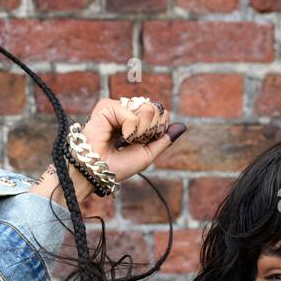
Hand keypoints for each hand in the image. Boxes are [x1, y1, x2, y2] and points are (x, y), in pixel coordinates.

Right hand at [29, 97, 184, 203]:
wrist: (98, 173)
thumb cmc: (117, 167)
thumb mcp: (147, 154)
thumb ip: (164, 139)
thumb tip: (182, 126)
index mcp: (136, 121)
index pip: (160, 113)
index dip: (159, 128)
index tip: (143, 142)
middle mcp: (127, 111)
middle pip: (156, 109)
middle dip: (152, 129)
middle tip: (133, 141)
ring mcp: (117, 108)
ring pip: (147, 108)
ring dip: (142, 130)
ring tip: (126, 139)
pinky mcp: (106, 107)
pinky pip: (132, 112)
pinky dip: (130, 127)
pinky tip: (119, 135)